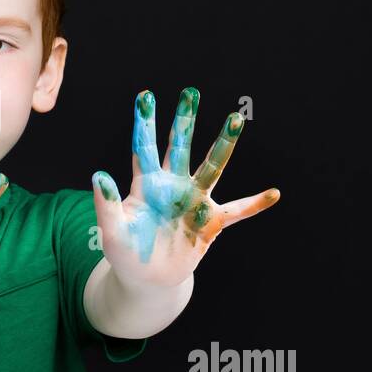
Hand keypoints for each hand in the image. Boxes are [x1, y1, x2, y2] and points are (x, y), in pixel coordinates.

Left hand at [92, 87, 279, 288]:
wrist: (147, 278)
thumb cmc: (125, 252)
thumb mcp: (112, 230)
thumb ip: (106, 204)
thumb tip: (98, 175)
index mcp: (146, 184)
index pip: (144, 147)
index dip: (145, 122)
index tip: (145, 95)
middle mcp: (173, 185)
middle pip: (180, 147)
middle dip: (185, 120)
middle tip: (190, 92)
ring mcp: (194, 202)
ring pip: (212, 167)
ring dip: (223, 144)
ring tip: (235, 119)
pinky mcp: (210, 223)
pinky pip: (237, 211)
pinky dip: (254, 204)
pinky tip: (273, 194)